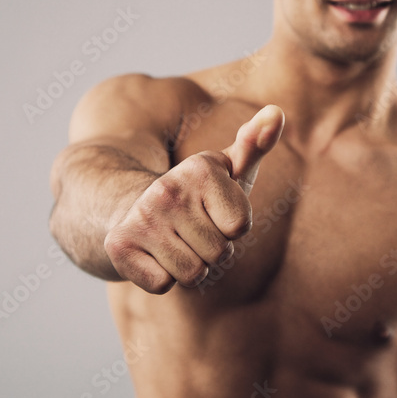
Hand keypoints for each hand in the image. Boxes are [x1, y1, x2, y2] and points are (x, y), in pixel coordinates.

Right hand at [104, 105, 284, 292]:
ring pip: (193, 274)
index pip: (240, 227)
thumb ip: (255, 144)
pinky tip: (153, 255)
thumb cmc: (194, 195)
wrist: (125, 206)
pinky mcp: (120, 246)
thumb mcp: (226, 170)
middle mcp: (167, 190)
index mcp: (200, 169)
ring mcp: (141, 218)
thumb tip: (277, 112)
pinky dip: (162, 278)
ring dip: (189, 266)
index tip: (213, 212)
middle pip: (218, 253)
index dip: (231, 227)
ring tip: (174, 243)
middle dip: (211, 250)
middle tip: (191, 230)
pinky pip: (163, 285)